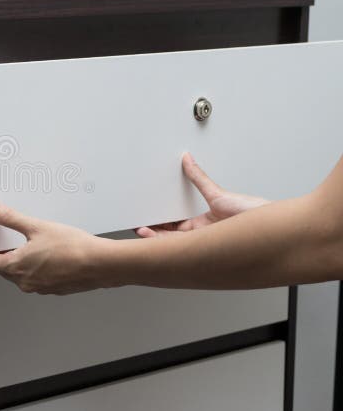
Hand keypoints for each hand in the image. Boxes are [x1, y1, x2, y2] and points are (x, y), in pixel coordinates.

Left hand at [0, 198, 115, 294]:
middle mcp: (25, 282)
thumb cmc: (72, 248)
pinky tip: (52, 253)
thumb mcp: (36, 226)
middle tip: (15, 237)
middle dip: (6, 254)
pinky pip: (39, 278)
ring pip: (22, 275)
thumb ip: (9, 217)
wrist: (101, 264)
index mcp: (16, 268)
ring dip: (24, 261)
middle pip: (4, 269)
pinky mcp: (55, 289)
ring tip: (37, 243)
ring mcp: (40, 288)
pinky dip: (39, 267)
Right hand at [135, 153, 267, 237]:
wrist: (272, 228)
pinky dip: (168, 246)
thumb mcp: (219, 192)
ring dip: (157, 240)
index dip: (160, 225)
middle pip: (172, 238)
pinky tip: (158, 241)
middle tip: (138, 227)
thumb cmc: (253, 212)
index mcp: (204, 224)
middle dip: (153, 233)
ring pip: (175, 246)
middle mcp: (204, 237)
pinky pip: (184, 250)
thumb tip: (188, 160)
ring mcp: (206, 244)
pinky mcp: (209, 250)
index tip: (147, 220)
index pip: (176, 227)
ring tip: (142, 233)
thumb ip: (199, 178)